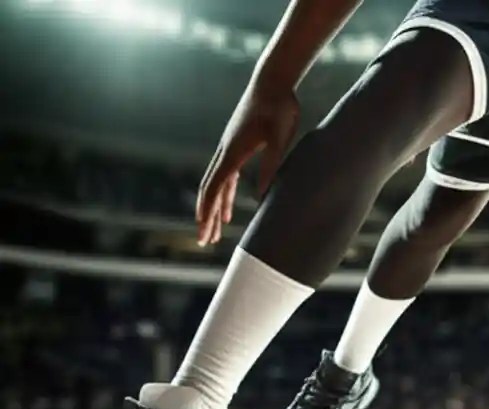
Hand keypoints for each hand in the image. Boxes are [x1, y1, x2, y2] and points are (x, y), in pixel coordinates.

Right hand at [196, 82, 299, 245]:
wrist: (273, 82)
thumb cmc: (280, 108)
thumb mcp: (281, 138)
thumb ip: (272, 166)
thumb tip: (262, 196)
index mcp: (234, 152)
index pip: (215, 188)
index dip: (208, 211)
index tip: (203, 231)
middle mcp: (226, 151)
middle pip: (210, 190)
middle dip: (206, 216)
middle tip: (203, 240)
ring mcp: (230, 148)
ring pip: (217, 184)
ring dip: (214, 208)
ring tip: (213, 230)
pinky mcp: (237, 146)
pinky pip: (227, 176)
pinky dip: (225, 194)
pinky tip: (229, 208)